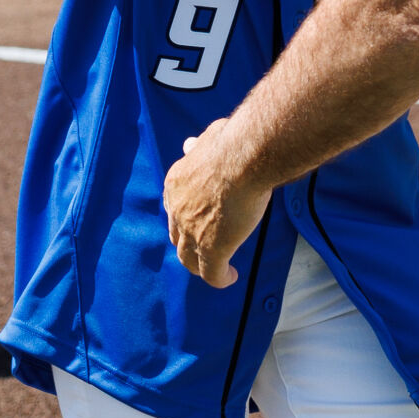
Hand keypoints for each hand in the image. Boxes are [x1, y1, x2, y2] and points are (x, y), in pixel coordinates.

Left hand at [163, 118, 271, 288]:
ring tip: (212, 267)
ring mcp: (192, 232)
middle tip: (203, 243)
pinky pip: (211, 274)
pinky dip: (219, 278)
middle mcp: (178, 210)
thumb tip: (190, 144)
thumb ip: (200, 146)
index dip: (185, 214)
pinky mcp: (212, 249)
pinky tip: (230, 277)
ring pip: (188, 259)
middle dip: (187, 241)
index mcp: (176, 184)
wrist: (243, 156)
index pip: (174, 206)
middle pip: (177, 235)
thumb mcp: (209, 139)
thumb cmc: (233, 142)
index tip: (198, 215)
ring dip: (198, 265)